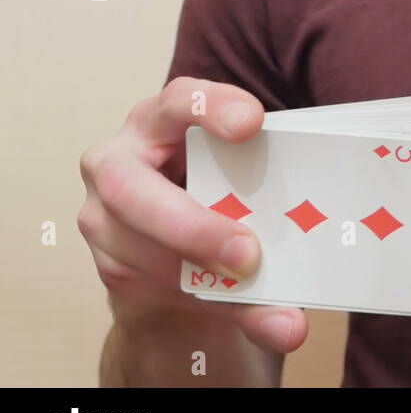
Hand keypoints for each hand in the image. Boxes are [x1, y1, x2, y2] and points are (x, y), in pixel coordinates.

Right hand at [78, 77, 307, 353]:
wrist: (180, 259)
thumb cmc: (225, 198)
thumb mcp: (248, 189)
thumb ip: (277, 214)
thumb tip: (303, 292)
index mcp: (164, 121)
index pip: (180, 99)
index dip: (210, 107)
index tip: (253, 123)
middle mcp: (121, 161)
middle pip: (130, 187)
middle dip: (192, 225)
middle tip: (247, 255)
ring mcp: (105, 215)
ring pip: (137, 247)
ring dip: (197, 273)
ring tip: (252, 288)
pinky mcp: (113, 263)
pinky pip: (152, 285)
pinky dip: (207, 300)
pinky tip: (245, 312)